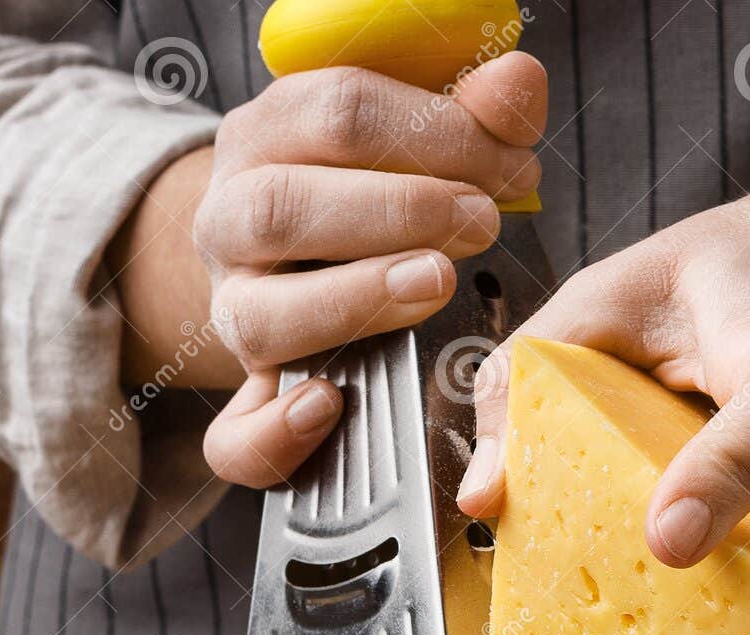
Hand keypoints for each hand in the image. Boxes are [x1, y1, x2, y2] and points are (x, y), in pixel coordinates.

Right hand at [163, 52, 543, 487]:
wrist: (292, 266)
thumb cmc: (374, 194)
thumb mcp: (418, 139)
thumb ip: (473, 112)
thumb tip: (519, 84)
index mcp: (267, 136)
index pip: (336, 112)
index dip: (435, 134)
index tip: (511, 166)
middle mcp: (231, 222)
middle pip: (284, 206)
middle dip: (398, 210)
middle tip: (483, 222)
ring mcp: (234, 312)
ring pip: (260, 315)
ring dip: (357, 299)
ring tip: (438, 282)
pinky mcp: (249, 397)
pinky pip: (236, 435)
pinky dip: (278, 431)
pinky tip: (333, 404)